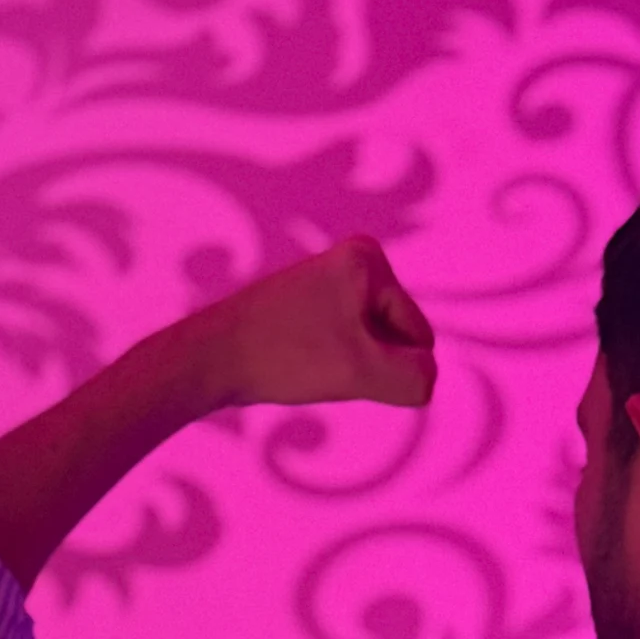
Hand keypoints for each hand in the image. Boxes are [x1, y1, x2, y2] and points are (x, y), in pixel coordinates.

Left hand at [185, 237, 435, 411]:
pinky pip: (351, 348)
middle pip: (399, 339)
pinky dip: (335, 366)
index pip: (420, 339)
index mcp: (370, 259)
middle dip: (371, 363)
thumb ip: (416, 378)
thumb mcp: (364, 373)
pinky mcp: (315, 304)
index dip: (387, 366)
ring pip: (375, 349)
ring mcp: (333, 280)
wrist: (212, 357)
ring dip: (353, 369)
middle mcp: (354, 259)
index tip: (336, 355)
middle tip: (322, 360)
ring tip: (310, 360)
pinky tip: (302, 360)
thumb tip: (427, 379)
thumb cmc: (286, 358)